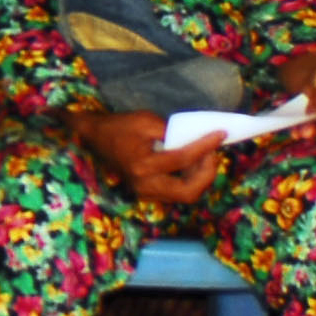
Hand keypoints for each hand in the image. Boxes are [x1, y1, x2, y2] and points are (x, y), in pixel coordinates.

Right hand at [76, 105, 220, 206]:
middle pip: (188, 192)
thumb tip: (197, 138)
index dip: (206, 146)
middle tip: (212, 154)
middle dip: (207, 174)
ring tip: (205, 157)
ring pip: (185, 195)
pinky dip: (189, 180)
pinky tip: (193, 165)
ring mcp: (145, 192)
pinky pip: (176, 193)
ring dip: (201, 178)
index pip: (183, 159)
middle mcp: (145, 184)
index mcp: (143, 165)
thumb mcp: (146, 120)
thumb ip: (172, 131)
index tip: (220, 134)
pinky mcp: (147, 193)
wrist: (95, 138)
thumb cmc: (119, 126)